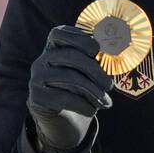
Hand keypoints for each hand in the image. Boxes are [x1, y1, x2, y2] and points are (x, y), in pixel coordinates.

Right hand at [27, 25, 114, 152]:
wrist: (64, 119)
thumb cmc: (81, 90)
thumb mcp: (90, 74)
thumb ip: (99, 62)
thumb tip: (117, 54)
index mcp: (54, 49)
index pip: (59, 33)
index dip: (79, 38)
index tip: (97, 49)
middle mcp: (42, 60)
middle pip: (69, 56)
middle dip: (95, 70)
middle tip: (110, 85)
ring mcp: (37, 78)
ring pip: (69, 77)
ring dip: (93, 90)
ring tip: (106, 101)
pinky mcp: (37, 97)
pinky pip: (63, 97)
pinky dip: (83, 105)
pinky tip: (92, 110)